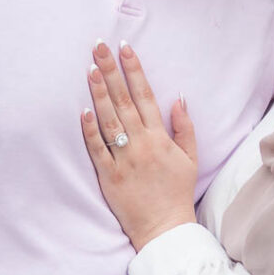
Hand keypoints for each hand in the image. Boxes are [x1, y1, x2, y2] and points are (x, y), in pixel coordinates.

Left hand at [82, 41, 197, 250]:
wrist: (165, 228)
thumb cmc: (177, 192)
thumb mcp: (191, 158)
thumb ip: (185, 127)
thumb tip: (178, 97)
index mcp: (160, 138)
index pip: (145, 95)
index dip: (134, 69)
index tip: (125, 48)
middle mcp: (141, 144)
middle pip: (123, 100)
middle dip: (110, 70)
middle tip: (99, 46)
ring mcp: (123, 159)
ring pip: (108, 120)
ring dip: (99, 92)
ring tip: (90, 68)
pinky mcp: (108, 176)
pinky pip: (97, 149)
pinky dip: (89, 129)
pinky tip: (83, 109)